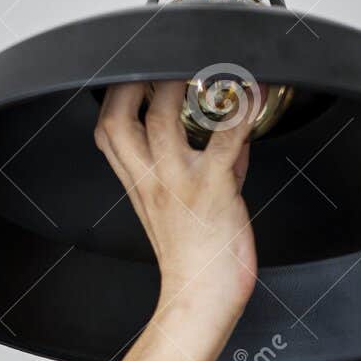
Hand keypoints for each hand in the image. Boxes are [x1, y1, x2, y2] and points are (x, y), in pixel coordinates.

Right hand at [94, 80, 256, 320]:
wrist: (201, 298)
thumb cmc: (195, 259)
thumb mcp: (188, 207)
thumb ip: (209, 162)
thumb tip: (230, 131)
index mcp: (140, 183)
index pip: (108, 129)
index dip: (116, 95)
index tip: (133, 74)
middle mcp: (153, 178)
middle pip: (121, 117)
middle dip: (135, 80)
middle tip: (160, 62)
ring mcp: (180, 182)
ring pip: (163, 120)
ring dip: (180, 85)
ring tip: (203, 67)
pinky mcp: (214, 189)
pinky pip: (225, 141)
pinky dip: (241, 113)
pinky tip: (252, 94)